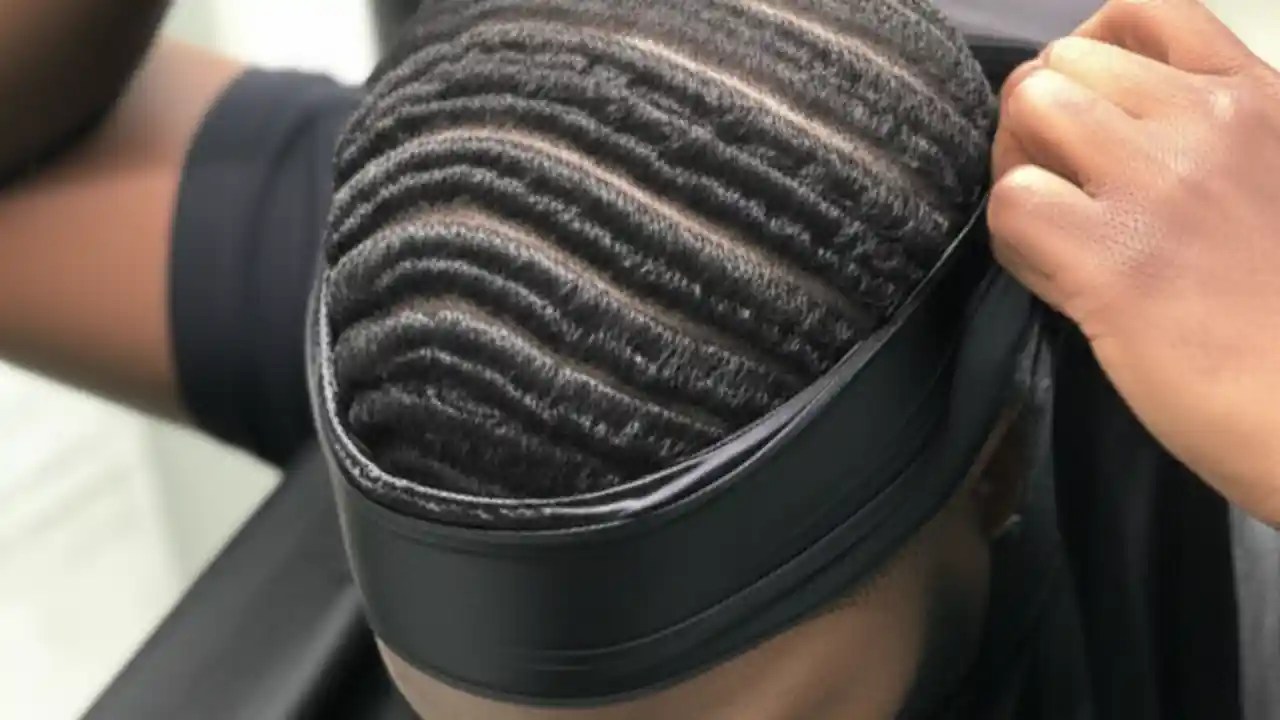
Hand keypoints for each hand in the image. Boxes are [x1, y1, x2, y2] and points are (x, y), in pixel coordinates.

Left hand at [990, 0, 1279, 524]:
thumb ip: (1225, 142)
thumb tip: (1131, 132)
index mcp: (1256, 100)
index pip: (1143, 14)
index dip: (1088, 53)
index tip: (1088, 113)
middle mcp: (1206, 122)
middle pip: (1061, 64)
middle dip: (1038, 120)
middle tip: (1058, 182)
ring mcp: (1156, 184)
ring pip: (1028, 110)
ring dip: (1017, 166)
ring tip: (1050, 222)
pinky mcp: (1109, 257)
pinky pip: (1010, 202)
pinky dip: (1013, 239)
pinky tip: (1054, 274)